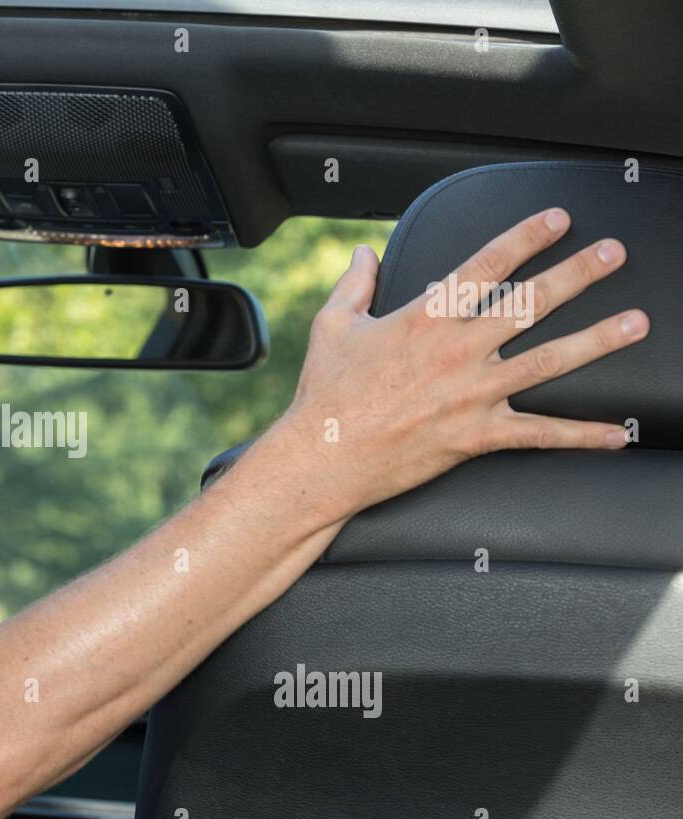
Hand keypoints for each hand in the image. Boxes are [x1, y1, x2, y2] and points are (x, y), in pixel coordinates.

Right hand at [272, 207, 648, 519]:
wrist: (322, 459)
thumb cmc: (324, 394)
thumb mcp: (331, 326)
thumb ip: (355, 284)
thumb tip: (364, 251)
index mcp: (424, 318)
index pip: (486, 265)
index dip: (526, 237)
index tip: (558, 219)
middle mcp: (457, 352)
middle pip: (531, 303)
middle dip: (577, 273)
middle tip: (613, 252)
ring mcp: (472, 395)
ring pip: (548, 360)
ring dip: (597, 339)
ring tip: (636, 321)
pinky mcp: (476, 436)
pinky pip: (539, 434)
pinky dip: (582, 435)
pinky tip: (619, 433)